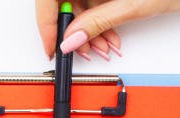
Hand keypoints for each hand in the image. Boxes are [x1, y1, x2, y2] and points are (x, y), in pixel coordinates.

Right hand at [35, 0, 179, 60]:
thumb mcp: (133, 5)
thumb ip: (97, 22)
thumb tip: (71, 39)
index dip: (46, 25)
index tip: (53, 45)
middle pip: (64, 1)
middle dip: (74, 31)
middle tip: (84, 50)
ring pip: (79, 3)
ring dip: (88, 29)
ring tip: (104, 46)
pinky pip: (93, 0)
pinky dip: (99, 19)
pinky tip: (110, 34)